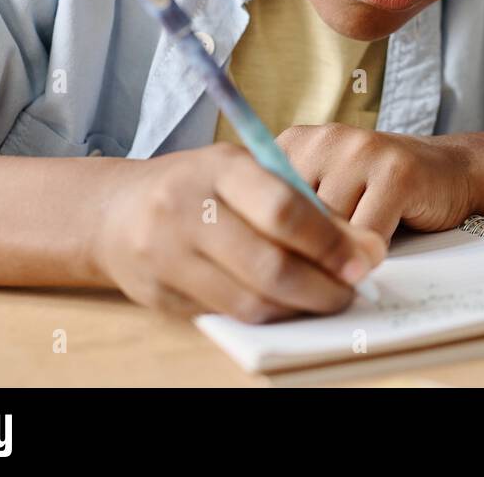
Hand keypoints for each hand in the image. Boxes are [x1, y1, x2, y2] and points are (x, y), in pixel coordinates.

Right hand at [91, 141, 385, 322]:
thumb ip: (305, 204)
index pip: (284, 209)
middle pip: (269, 264)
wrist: (116, 211)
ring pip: (250, 300)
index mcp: (220, 169)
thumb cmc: (200, 187)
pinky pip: (228, 315)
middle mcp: (187, 210)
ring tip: (325, 298)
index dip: (331, 241)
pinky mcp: (160, 295)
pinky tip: (287, 305)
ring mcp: (168, 256)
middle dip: (323, 285)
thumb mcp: (248, 174)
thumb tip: (365, 248)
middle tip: (351, 289)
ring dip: (299, 307)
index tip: (367, 258)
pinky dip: (267, 314)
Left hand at [277, 123, 477, 240]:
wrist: (449, 171)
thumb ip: (292, 209)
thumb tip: (259, 253)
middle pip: (294, 218)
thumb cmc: (378, 190)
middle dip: (311, 248)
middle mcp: (325, 138)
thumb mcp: (325, 190)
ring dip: (343, 251)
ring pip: (330, 228)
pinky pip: (367, 232)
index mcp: (296, 142)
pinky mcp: (396, 173)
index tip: (287, 256)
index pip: (261, 202)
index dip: (273, 237)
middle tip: (328, 258)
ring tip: (357, 245)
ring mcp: (363, 151)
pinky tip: (379, 244)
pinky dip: (370, 252)